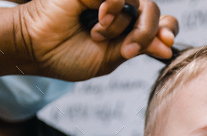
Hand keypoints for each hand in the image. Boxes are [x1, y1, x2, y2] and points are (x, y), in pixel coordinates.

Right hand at [18, 0, 177, 79]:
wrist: (37, 48)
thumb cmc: (68, 56)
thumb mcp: (110, 59)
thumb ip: (138, 48)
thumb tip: (168, 46)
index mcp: (128, 29)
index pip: (161, 22)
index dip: (169, 29)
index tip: (168, 42)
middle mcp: (122, 11)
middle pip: (154, 12)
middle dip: (147, 34)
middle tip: (127, 51)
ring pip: (139, 4)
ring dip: (122, 27)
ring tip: (97, 35)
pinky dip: (114, 10)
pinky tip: (97, 19)